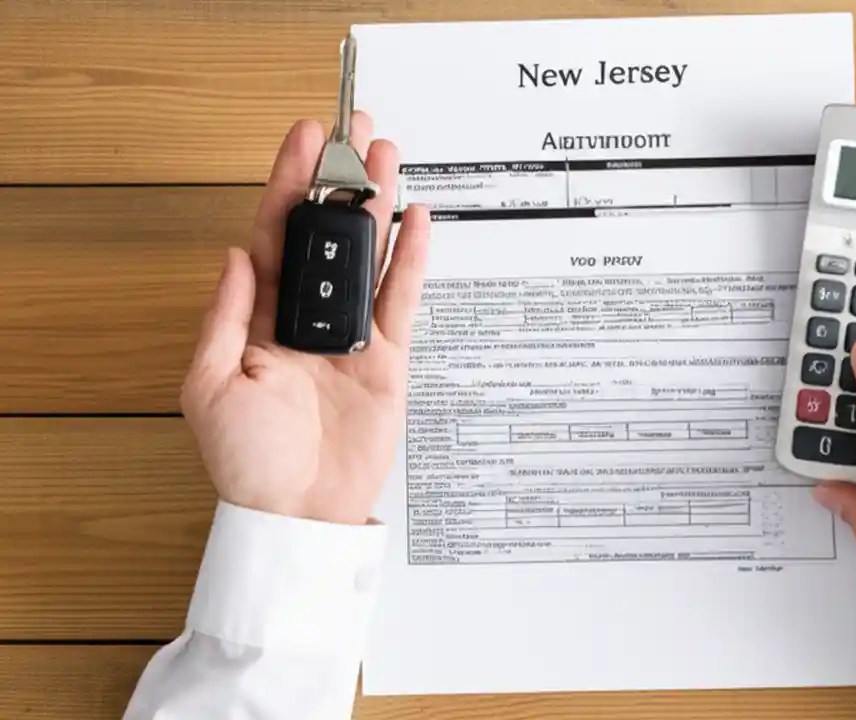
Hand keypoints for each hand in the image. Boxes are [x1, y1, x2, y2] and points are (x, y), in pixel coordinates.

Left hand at [181, 114, 429, 524]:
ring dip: (377, 206)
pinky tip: (415, 222)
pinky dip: (411, 260)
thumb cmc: (249, 462)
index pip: (275, 235)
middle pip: (327, 233)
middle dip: (341, 179)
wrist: (300, 511)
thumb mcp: (211, 387)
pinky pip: (402, 298)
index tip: (303, 140)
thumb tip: (237, 255)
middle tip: (355, 132)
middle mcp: (306, 318)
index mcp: (259, 319)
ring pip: (368, 256)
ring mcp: (351, 335)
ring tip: (387, 159)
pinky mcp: (389, 356)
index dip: (288, 183)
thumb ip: (227, 317)